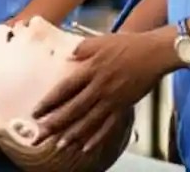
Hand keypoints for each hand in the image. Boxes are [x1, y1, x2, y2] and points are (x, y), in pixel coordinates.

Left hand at [33, 30, 175, 151]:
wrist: (153, 53)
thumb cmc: (126, 44)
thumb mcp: (99, 41)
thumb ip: (81, 49)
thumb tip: (65, 56)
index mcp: (90, 70)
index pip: (65, 89)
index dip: (50, 101)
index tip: (35, 112)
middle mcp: (99, 87)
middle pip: (74, 109)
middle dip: (56, 123)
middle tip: (41, 134)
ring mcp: (112, 99)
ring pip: (90, 121)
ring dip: (74, 134)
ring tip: (60, 144)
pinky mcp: (124, 106)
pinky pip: (109, 126)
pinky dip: (98, 138)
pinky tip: (87, 147)